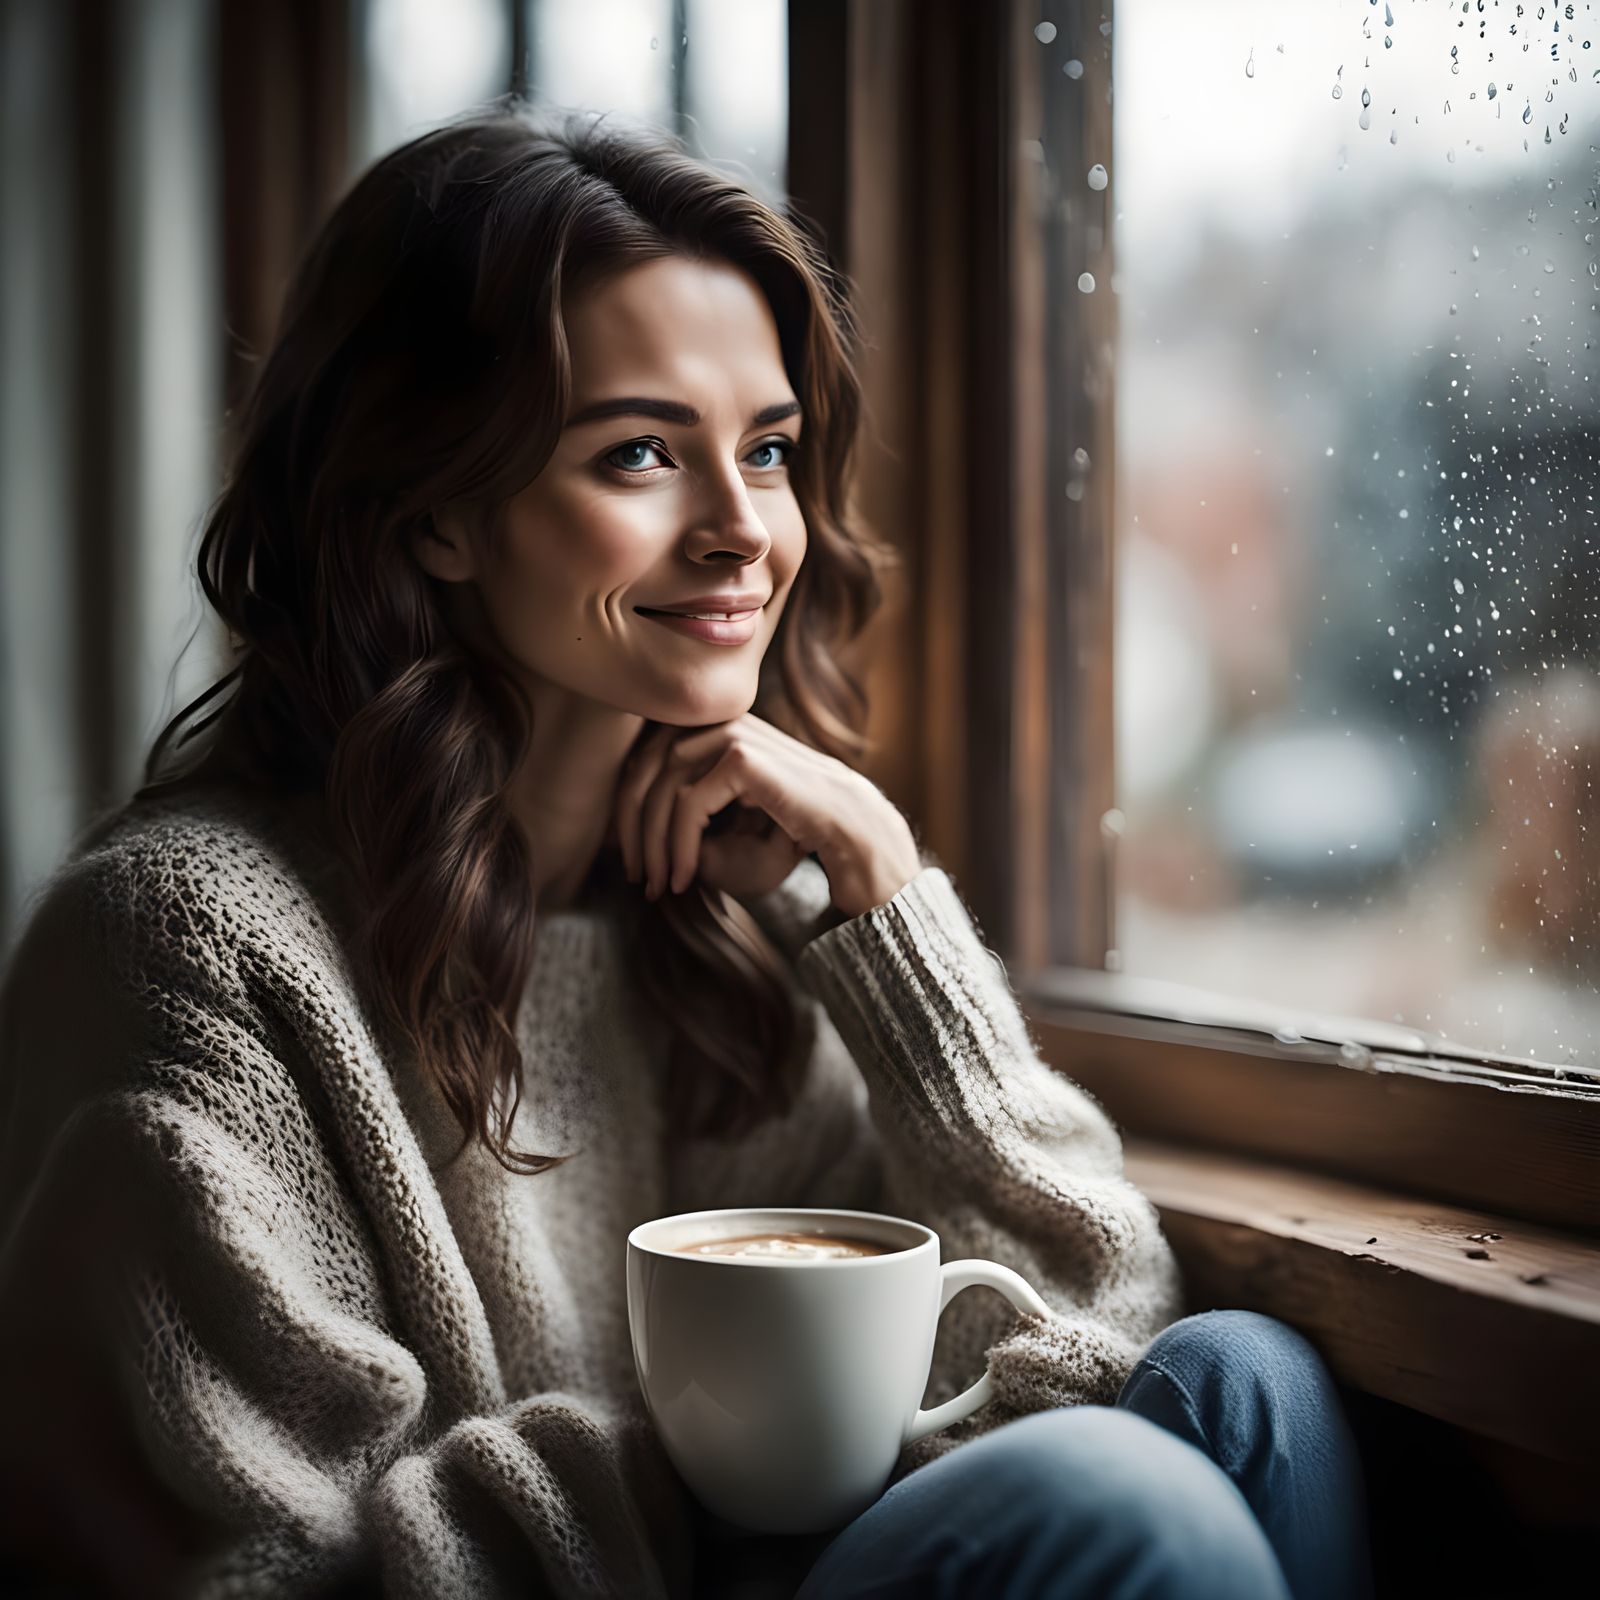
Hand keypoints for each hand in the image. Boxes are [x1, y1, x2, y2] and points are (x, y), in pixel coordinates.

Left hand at [614, 714, 922, 919]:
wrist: (854, 833)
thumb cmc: (793, 834)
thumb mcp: (728, 830)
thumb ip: (682, 822)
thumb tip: (636, 836)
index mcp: (713, 729)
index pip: (644, 758)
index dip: (629, 809)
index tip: (633, 858)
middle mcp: (719, 723)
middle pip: (643, 770)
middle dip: (632, 830)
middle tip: (638, 877)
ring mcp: (732, 734)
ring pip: (662, 789)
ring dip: (654, 844)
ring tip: (659, 884)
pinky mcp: (743, 757)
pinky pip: (688, 804)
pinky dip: (679, 846)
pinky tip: (684, 877)